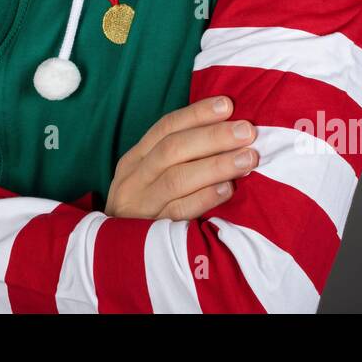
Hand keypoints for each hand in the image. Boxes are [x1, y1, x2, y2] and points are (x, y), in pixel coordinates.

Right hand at [104, 95, 259, 219]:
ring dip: (216, 165)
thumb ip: (178, 157)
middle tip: (247, 131)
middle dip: (213, 137)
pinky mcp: (150, 233)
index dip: (197, 114)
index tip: (227, 105)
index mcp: (135, 160)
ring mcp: (140, 206)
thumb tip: (225, 129)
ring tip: (248, 158)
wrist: (114, 256)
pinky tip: (227, 189)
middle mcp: (133, 179)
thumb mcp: (149, 178)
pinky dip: (204, 198)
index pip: (166, 127)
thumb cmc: (145, 209)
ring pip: (177, 178)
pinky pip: (179, 212)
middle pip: (172, 150)